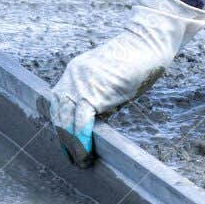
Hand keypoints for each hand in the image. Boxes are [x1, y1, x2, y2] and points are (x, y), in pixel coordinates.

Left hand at [48, 0, 204, 153]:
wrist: (147, 42)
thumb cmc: (135, 61)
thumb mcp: (110, 81)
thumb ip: (99, 99)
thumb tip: (95, 125)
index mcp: (72, 74)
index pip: (57, 105)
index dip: (61, 126)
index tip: (66, 143)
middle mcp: (70, 78)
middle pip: (58, 115)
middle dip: (64, 139)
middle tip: (72, 158)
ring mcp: (79, 85)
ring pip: (66, 121)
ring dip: (71, 144)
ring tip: (81, 161)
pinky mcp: (93, 92)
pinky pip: (81, 122)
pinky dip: (81, 140)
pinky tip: (86, 153)